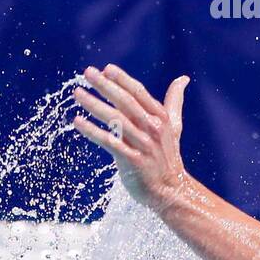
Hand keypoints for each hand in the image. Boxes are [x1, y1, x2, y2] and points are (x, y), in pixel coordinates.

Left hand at [72, 64, 191, 212]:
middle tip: (87, 73)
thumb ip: (174, 102)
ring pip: (115, 119)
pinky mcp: (132, 160)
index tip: (106, 68)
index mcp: (161, 117)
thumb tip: (182, 79)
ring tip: (77, 93)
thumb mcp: (174, 126)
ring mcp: (143, 144)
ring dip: (94, 105)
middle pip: (125, 101)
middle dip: (105, 85)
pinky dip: (92, 131)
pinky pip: (109, 142)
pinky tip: (77, 122)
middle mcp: (153, 128)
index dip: (122, 79)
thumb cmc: (168, 157)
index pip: (139, 92)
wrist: (171, 191)